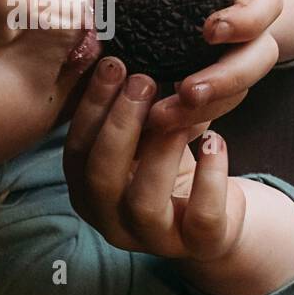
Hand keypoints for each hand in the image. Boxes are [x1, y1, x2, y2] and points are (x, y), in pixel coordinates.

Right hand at [62, 56, 246, 261]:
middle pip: (101, 178)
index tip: (112, 64)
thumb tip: (119, 49)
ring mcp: (154, 239)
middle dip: (120, 125)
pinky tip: (216, 140)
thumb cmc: (168, 163)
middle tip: (143, 80)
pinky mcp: (199, 245)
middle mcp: (112, 221)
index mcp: (88, 191)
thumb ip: (130, 108)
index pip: (77, 151)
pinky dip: (210, 175)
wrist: (214, 213)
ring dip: (161, 149)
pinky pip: (201, 216)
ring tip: (181, 111)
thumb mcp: (144, 135)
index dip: (92, 108)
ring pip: (144, 201)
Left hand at [114, 0, 283, 132]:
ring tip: (162, 118)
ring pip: (236, 94)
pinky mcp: (217, 86)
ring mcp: (237, 62)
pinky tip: (156, 131)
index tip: (210, 29)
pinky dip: (189, 122)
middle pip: (257, 63)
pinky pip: (215, 111)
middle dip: (227, 80)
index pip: (265, 6)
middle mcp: (253, 32)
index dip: (245, 20)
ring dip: (205, 110)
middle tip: (188, 91)